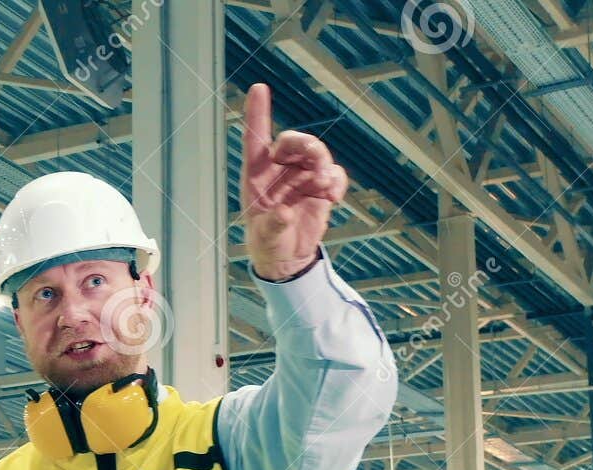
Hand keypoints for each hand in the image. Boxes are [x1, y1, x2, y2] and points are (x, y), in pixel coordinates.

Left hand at [240, 83, 346, 280]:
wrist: (287, 258)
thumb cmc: (266, 242)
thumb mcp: (265, 239)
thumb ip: (272, 226)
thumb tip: (284, 214)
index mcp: (257, 175)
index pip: (256, 138)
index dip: (258, 113)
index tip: (260, 87)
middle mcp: (280, 170)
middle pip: (293, 142)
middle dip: (304, 143)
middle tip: (313, 156)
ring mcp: (302, 176)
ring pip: (317, 154)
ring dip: (323, 162)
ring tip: (324, 184)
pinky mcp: (321, 188)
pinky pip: (334, 175)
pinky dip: (336, 183)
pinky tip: (333, 199)